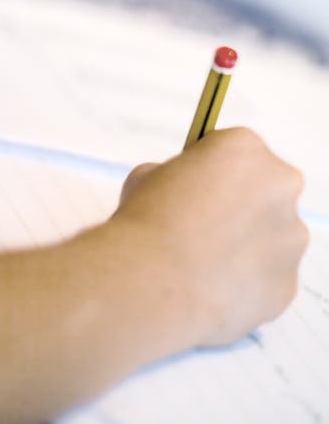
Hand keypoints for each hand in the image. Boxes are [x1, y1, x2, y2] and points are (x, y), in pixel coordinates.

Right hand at [114, 127, 308, 346]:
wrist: (152, 284)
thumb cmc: (144, 221)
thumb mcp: (148, 175)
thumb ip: (177, 175)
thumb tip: (185, 190)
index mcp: (245, 147)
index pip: (235, 151)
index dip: (212, 169)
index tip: (196, 185)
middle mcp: (280, 184)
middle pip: (265, 189)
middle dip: (241, 204)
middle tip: (204, 225)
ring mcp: (291, 237)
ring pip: (272, 238)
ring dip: (247, 246)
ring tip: (203, 264)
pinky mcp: (288, 284)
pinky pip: (268, 280)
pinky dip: (245, 284)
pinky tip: (211, 289)